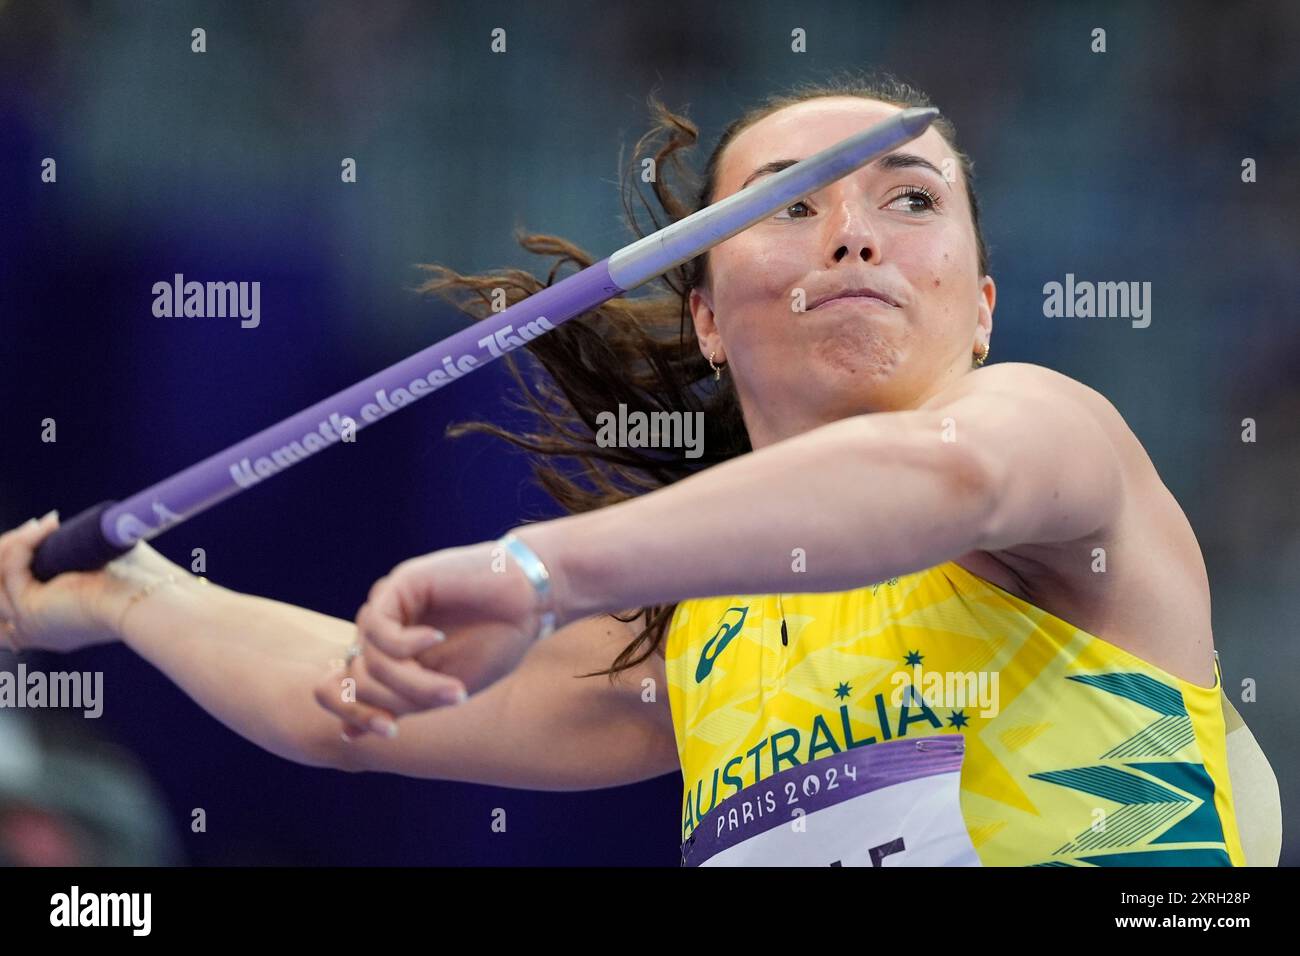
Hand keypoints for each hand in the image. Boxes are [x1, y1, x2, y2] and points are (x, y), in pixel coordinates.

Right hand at [0, 511, 184, 652]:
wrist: (148, 598)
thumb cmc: (140, 581)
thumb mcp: (98, 566)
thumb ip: (73, 555)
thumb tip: (54, 527)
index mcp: (57, 625)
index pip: (9, 597)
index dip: (13, 563)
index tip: (37, 533)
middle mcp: (37, 629)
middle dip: (8, 551)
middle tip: (36, 526)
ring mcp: (28, 623)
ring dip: (14, 544)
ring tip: (43, 525)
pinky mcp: (28, 609)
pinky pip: (10, 568)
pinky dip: (24, 543)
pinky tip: (49, 527)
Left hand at [314, 538, 552, 739]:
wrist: (532, 597)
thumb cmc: (498, 642)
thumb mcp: (447, 688)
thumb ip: (402, 704)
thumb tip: (347, 737)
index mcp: (391, 655)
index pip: (346, 687)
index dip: (356, 714)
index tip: (390, 732)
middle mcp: (384, 630)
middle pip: (357, 679)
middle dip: (399, 702)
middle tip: (449, 700)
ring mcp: (389, 607)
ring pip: (370, 661)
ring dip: (413, 682)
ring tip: (454, 684)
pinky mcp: (399, 585)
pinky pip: (379, 629)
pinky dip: (407, 645)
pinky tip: (438, 638)